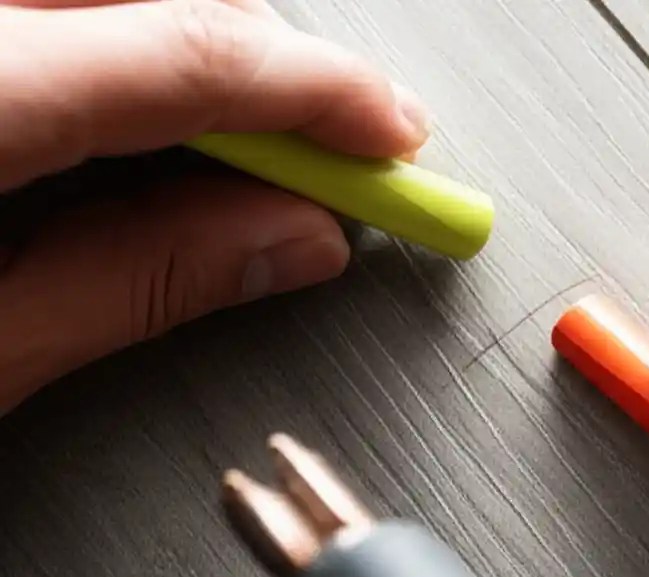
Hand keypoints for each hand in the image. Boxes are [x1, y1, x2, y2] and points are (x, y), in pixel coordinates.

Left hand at [0, 0, 429, 412]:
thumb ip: (134, 282)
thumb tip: (289, 239)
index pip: (192, 53)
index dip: (323, 91)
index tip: (395, 139)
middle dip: (276, 60)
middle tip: (341, 148)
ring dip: (208, 52)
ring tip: (257, 140)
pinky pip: (59, 9)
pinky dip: (131, 45)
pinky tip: (150, 117)